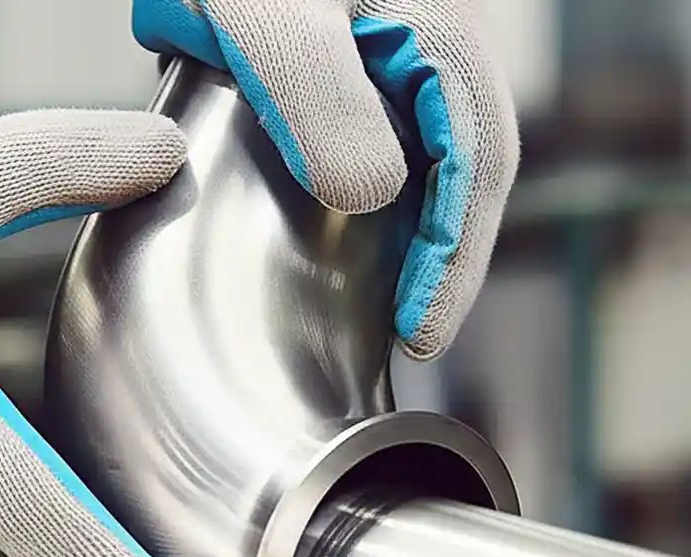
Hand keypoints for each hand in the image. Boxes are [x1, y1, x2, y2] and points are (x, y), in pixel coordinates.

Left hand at [133, 0, 519, 358]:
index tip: (419, 329)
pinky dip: (369, 209)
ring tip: (389, 307)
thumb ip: (322, 101)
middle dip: (444, 258)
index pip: (477, 161)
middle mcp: (421, 53)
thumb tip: (374, 197)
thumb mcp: (273, 21)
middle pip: (462, 172)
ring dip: (413, 238)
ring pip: (424, 165)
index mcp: (434, 35)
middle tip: (414, 333)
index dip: (454, 256)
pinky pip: (374, 151)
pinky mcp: (337, 81)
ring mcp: (382, 67)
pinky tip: (339, 245)